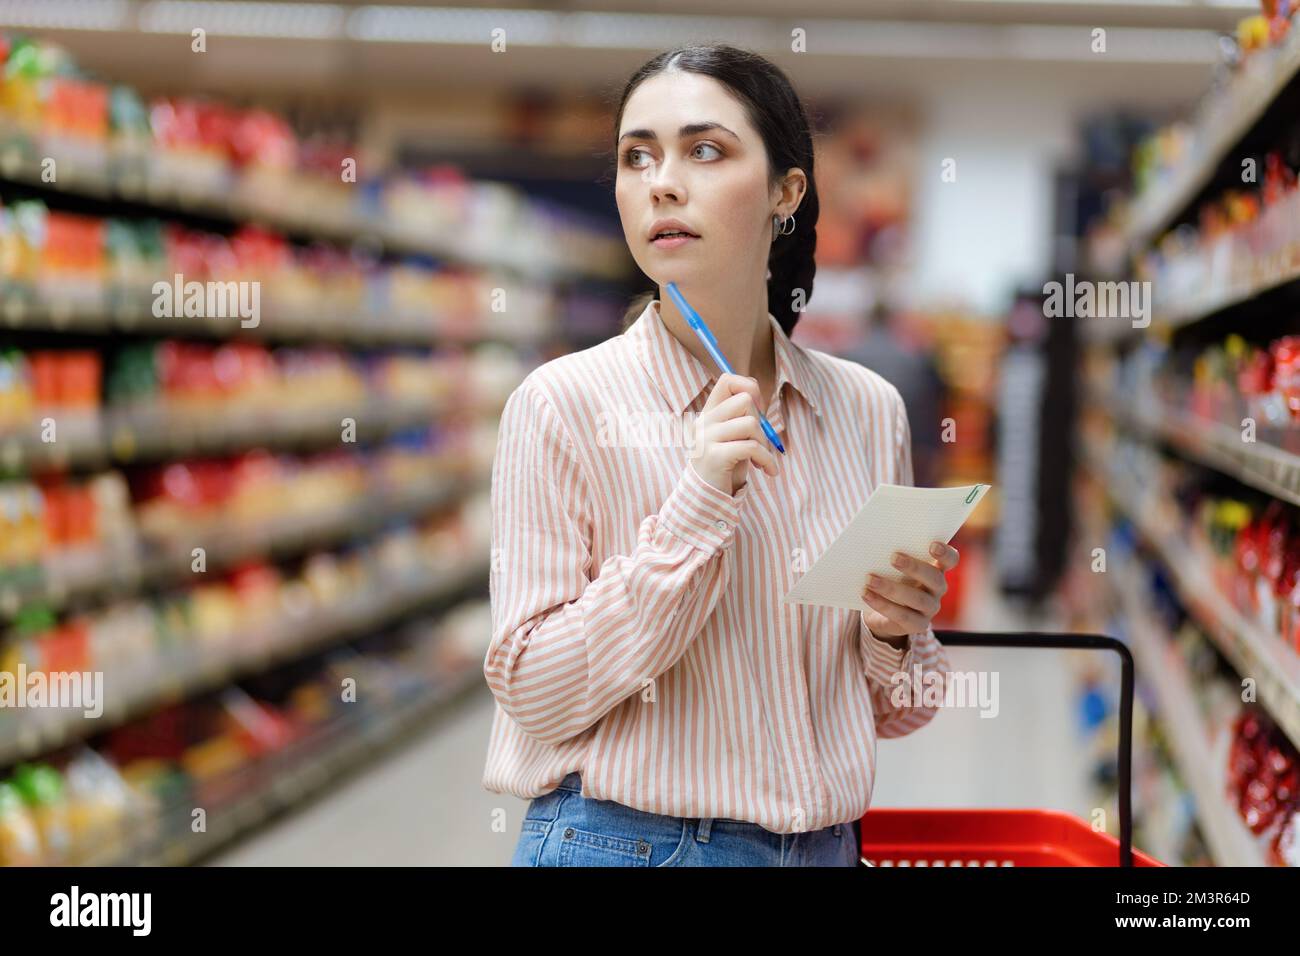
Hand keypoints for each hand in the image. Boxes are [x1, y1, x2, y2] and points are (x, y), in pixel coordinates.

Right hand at [689, 373, 779, 495]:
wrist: (706, 498)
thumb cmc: (725, 466)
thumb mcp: (732, 436)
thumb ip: (739, 416)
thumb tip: (756, 392)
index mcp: (708, 413)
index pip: (727, 380)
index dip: (748, 387)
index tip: (757, 408)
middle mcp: (704, 422)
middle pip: (745, 401)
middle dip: (761, 422)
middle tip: (760, 443)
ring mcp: (707, 438)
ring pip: (751, 424)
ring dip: (764, 444)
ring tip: (761, 460)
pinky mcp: (716, 456)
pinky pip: (752, 448)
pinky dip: (766, 460)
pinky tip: (768, 470)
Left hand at [860, 541, 959, 638]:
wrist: (881, 612)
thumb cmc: (889, 579)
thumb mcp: (891, 566)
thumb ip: (891, 554)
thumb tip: (872, 540)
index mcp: (936, 569)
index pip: (950, 559)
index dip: (945, 553)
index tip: (933, 545)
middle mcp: (937, 589)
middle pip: (935, 578)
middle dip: (915, 567)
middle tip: (894, 557)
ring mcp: (929, 609)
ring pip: (918, 599)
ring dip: (892, 588)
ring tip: (870, 579)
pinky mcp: (917, 625)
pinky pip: (902, 615)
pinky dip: (882, 604)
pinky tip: (866, 594)